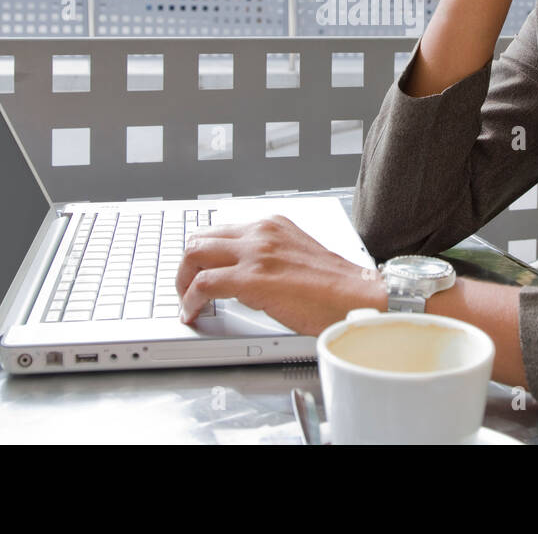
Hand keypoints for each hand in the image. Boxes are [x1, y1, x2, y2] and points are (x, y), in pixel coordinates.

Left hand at [175, 216, 385, 334]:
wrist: (355, 297)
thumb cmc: (333, 285)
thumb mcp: (296, 255)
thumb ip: (269, 256)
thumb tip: (243, 275)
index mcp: (272, 224)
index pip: (220, 230)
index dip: (203, 254)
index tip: (197, 271)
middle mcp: (260, 232)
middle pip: (200, 238)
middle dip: (185, 265)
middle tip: (184, 287)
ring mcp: (254, 252)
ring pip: (194, 255)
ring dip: (182, 281)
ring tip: (186, 301)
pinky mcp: (251, 278)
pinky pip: (203, 284)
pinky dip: (190, 300)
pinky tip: (192, 313)